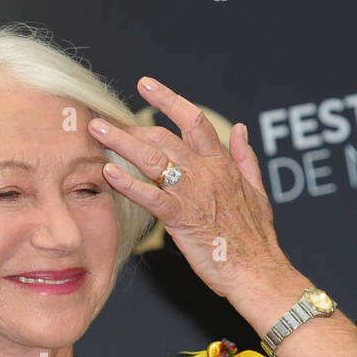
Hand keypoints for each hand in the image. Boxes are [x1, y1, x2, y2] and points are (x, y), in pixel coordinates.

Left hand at [88, 76, 292, 301]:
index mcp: (222, 164)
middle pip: (163, 136)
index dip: (168, 99)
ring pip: (153, 158)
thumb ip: (245, 157)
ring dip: (122, 143)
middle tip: (104, 119)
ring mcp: (193, 194)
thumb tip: (239, 128)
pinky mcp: (182, 219)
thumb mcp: (257, 190)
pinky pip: (150, 196)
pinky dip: (128, 183)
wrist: (259, 271)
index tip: (145, 85)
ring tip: (97, 132)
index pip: (193, 120)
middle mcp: (206, 172)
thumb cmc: (256, 238)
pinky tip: (108, 172)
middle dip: (131, 125)